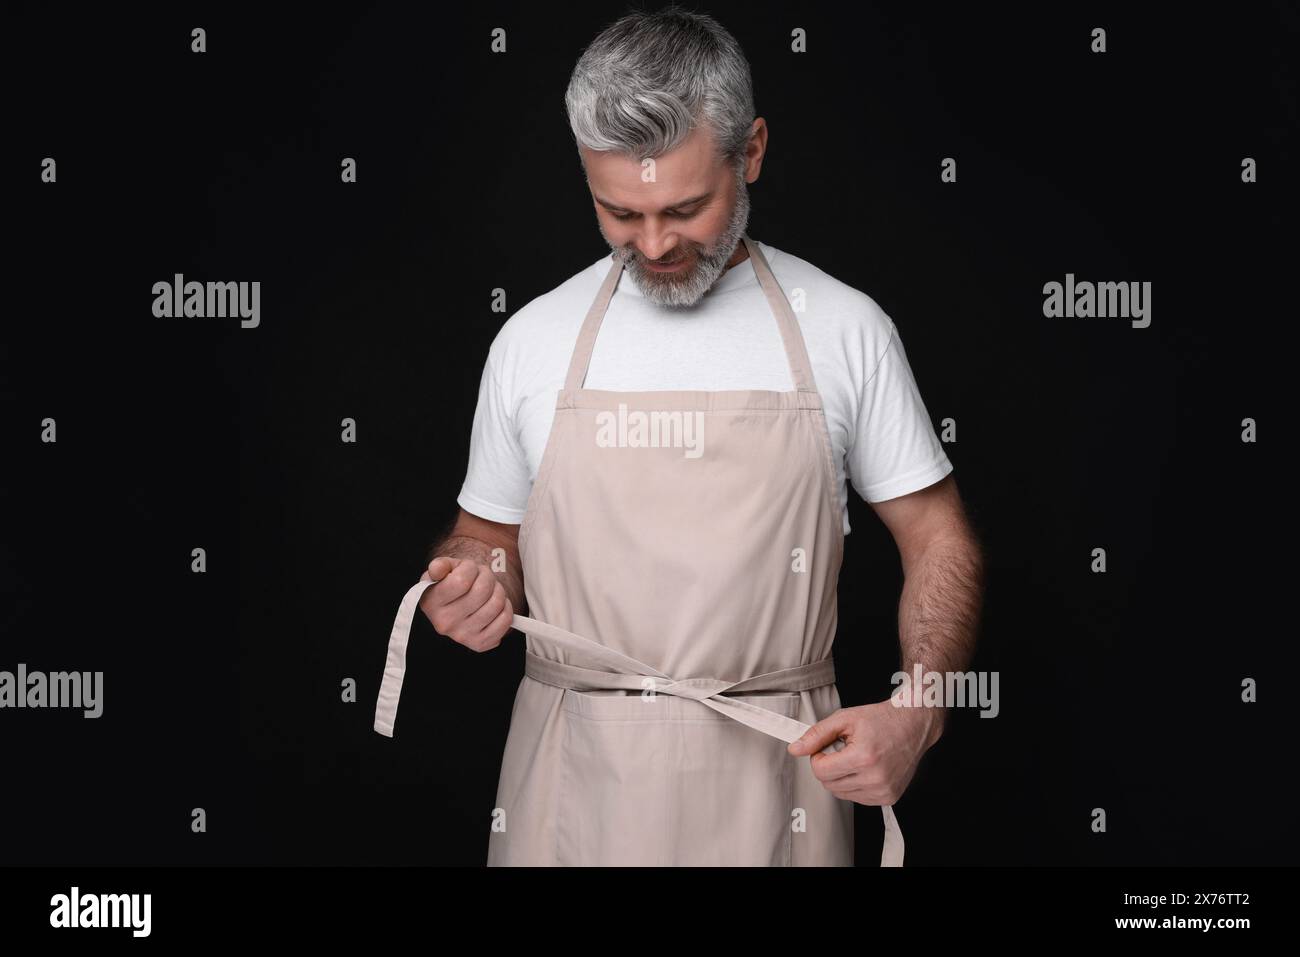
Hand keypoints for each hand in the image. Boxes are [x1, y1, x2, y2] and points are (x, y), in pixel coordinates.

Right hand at [419, 556, 513, 651]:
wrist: (460, 604)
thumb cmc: (452, 582)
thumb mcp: (444, 569)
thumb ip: (440, 565)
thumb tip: (437, 569)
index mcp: (431, 602)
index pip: (461, 581)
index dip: (470, 568)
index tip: (468, 568)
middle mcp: (444, 622)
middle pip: (482, 591)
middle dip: (487, 577)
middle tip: (483, 577)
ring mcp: (462, 636)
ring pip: (496, 604)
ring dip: (498, 590)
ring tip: (489, 590)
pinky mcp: (480, 644)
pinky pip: (505, 619)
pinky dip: (506, 607)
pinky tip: (494, 605)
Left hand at [786, 699, 941, 804]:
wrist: (913, 725)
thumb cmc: (882, 719)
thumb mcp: (845, 719)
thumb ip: (816, 734)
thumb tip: (795, 749)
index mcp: (863, 758)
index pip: (821, 771)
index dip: (817, 757)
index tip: (825, 748)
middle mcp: (875, 778)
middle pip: (829, 784)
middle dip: (829, 767)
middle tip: (842, 750)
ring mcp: (883, 791)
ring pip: (841, 793)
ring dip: (841, 777)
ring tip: (855, 757)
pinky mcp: (889, 797)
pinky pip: (857, 797)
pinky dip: (855, 784)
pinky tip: (865, 768)